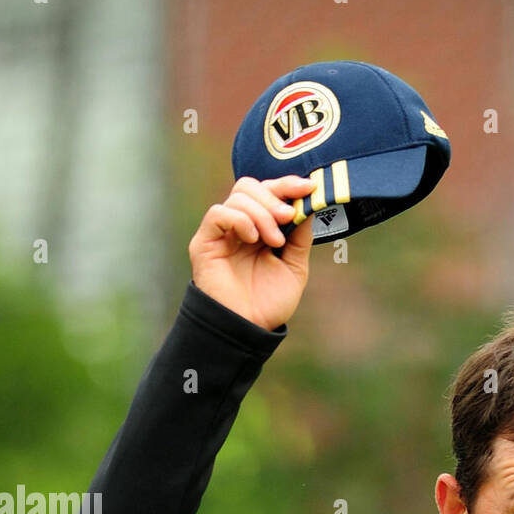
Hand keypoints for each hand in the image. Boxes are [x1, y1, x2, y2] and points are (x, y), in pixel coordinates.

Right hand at [188, 175, 317, 330]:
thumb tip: (308, 204)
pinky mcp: (205, 242)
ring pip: (237, 197)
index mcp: (260, 228)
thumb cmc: (269, 302)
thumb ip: (300, 237)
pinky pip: (218, 214)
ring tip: (273, 240)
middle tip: (287, 217)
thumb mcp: (294, 267)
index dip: (287, 185)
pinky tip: (252, 238)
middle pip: (250, 186)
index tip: (308, 187)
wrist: (248, 328)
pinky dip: (239, 219)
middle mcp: (239, 225)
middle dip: (274, 197)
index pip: (268, 192)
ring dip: (261, 213)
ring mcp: (221, 232)